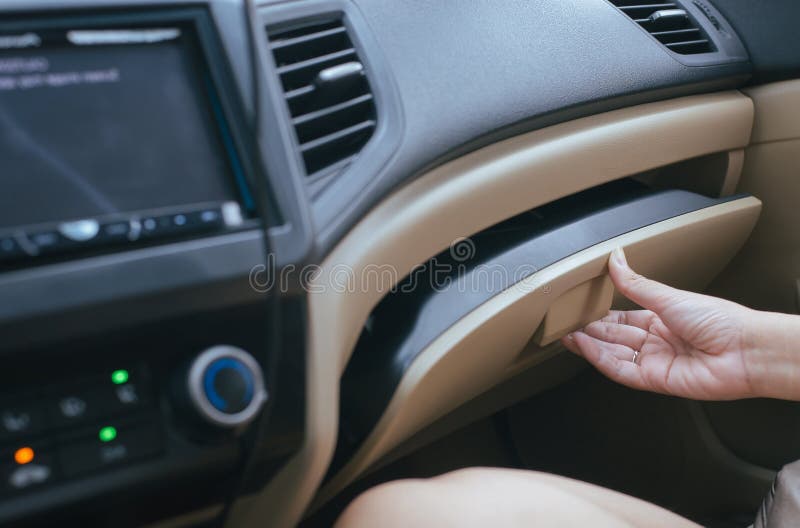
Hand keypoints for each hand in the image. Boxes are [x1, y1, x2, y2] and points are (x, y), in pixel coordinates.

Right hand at [561, 247, 772, 400]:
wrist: (745, 350)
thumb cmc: (720, 320)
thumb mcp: (669, 296)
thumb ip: (635, 283)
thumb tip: (615, 259)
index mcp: (662, 319)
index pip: (622, 316)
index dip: (600, 313)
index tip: (579, 308)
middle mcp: (657, 341)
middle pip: (614, 336)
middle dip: (590, 330)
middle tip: (565, 323)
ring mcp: (655, 361)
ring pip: (613, 354)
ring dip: (590, 345)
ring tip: (568, 335)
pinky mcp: (654, 380)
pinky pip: (621, 371)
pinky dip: (601, 359)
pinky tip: (586, 347)